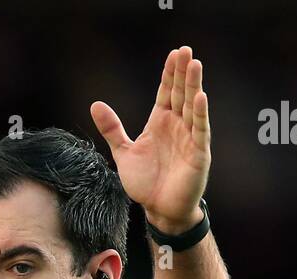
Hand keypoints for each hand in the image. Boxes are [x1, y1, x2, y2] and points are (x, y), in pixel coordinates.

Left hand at [90, 46, 210, 233]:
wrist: (159, 210)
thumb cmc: (145, 183)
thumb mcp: (124, 153)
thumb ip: (112, 129)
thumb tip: (95, 104)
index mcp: (161, 123)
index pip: (166, 92)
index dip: (169, 73)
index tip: (173, 53)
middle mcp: (177, 126)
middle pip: (180, 93)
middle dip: (183, 72)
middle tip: (186, 50)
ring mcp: (189, 138)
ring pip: (192, 107)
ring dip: (193, 86)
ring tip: (195, 64)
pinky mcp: (198, 153)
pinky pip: (200, 130)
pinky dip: (200, 114)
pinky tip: (200, 97)